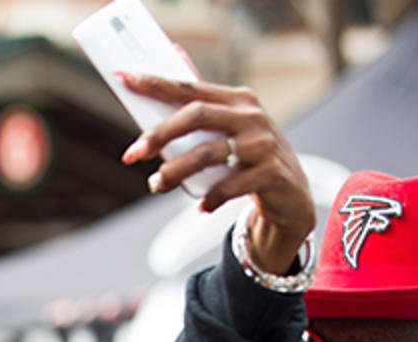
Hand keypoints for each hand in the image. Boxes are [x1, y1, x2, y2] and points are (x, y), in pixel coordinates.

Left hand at [119, 73, 313, 273]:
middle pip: (196, 115)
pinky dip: (209, 197)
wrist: (291, 193)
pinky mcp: (271, 173)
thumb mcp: (230, 126)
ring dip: (174, 171)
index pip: (191, 87)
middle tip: (132, 154)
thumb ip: (202, 104)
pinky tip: (202, 204)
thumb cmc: (250, 155)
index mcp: (238, 99)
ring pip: (207, 154)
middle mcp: (252, 117)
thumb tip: (174, 60)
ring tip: (156, 184)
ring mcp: (263, 144)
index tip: (126, 81)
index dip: (157, 84)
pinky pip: (228, 186)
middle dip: (158, 134)